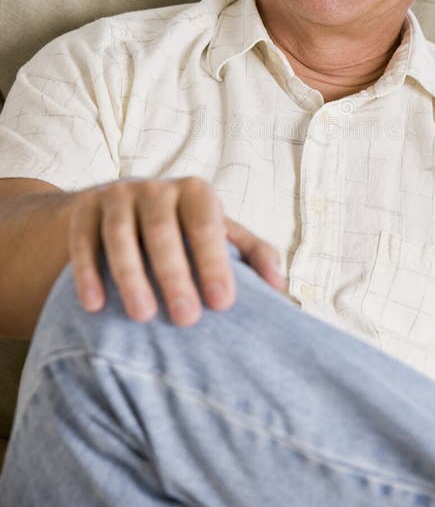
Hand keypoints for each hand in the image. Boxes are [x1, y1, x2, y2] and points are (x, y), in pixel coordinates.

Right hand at [68, 177, 284, 324]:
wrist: (123, 205)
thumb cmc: (185, 228)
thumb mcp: (220, 232)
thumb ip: (251, 253)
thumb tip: (279, 285)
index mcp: (195, 192)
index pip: (206, 224)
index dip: (214, 261)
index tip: (223, 303)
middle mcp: (155, 188)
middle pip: (162, 230)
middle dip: (175, 275)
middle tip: (186, 318)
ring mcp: (116, 196)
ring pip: (120, 235)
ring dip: (130, 275)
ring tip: (142, 315)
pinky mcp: (83, 210)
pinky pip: (82, 241)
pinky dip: (87, 272)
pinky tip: (94, 305)